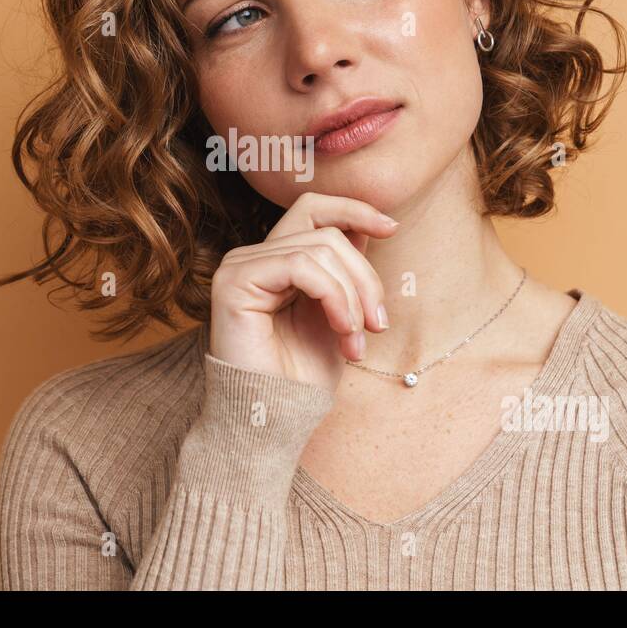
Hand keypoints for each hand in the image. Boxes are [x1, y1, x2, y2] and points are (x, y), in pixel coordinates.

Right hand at [207, 191, 397, 393]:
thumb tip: (370, 226)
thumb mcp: (339, 314)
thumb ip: (345, 271)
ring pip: (320, 249)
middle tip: (379, 325)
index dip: (353, 209)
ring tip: (357, 342)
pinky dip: (334, 297)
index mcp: (275, 261)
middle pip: (327, 233)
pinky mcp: (234, 281)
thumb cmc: (301, 377)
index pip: (313, 209)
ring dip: (353, 297)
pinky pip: (301, 267)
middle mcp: (253, 257)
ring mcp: (240, 266)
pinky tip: (342, 332)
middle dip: (365, 278)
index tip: (391, 227)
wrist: (274, 418)